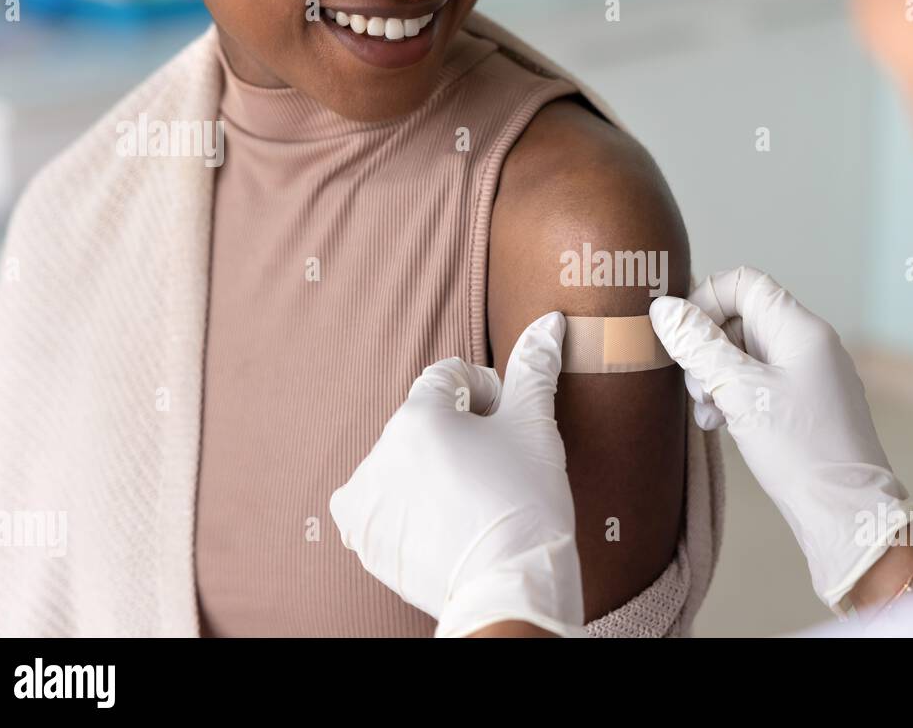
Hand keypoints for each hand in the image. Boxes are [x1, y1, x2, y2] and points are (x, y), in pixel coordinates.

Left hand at [329, 312, 585, 637]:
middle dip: (460, 433)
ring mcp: (367, 498)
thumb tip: (548, 323)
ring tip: (473, 499)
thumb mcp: (536, 427)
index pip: (448, 377)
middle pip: (424, 420)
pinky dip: (405, 506)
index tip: (506, 426)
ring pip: (404, 461)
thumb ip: (535, 368)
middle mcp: (380, 451)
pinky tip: (442, 520)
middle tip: (498, 468)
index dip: (484, 394)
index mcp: (418, 416)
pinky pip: (380, 503)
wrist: (511, 588)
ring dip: (433, 468)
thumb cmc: (527, 504)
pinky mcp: (364, 537)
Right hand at [650, 267, 912, 611]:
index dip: (705, 300)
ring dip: (717, 377)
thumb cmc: (799, 450)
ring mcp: (811, 375)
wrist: (847, 514)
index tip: (681, 338)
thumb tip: (663, 308)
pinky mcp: (808, 405)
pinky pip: (761, 383)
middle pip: (741, 318)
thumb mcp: (738, 392)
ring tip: (710, 413)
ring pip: (747, 354)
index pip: (744, 283)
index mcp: (800, 329)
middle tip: (697, 387)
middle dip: (707, 348)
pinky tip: (725, 425)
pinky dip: (736, 397)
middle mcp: (810, 344)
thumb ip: (698, 346)